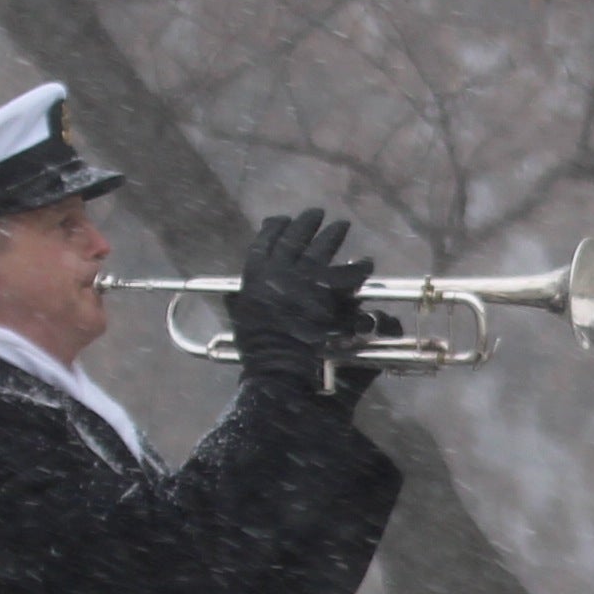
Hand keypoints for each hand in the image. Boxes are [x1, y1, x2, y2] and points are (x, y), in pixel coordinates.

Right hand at [229, 209, 380, 402]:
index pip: (265, 240)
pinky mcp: (333, 295)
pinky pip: (350, 274)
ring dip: (332, 234)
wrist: (284, 380)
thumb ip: (238, 306)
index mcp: (254, 277)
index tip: (283, 219)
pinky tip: (364, 264)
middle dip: (307, 223)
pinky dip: (358, 268)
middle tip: (317, 214)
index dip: (276, 227)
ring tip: (340, 225)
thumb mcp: (241, 326)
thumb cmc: (262, 358)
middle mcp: (278, 272)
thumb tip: (229, 297)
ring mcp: (306, 280)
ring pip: (322, 248)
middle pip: (296, 238)